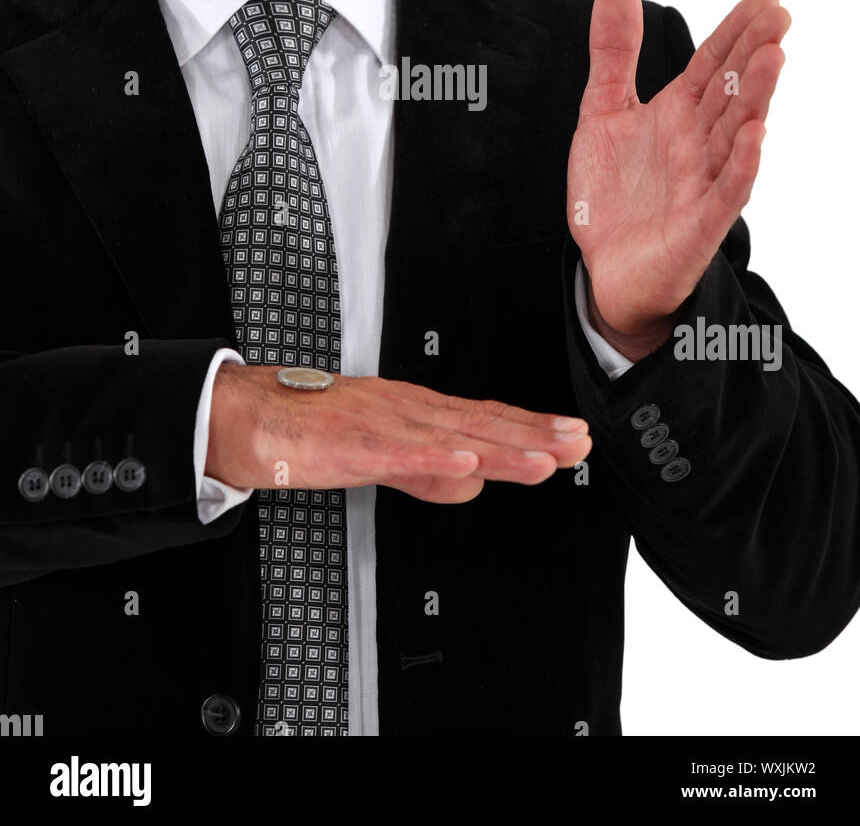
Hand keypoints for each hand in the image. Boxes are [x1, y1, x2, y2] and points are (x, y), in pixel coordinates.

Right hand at [205, 363, 591, 504]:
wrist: (247, 414)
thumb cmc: (309, 428)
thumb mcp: (382, 454)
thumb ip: (426, 472)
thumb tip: (471, 484)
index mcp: (415, 411)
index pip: (485, 419)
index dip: (530, 429)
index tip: (571, 439)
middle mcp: (406, 410)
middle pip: (479, 424)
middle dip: (532, 436)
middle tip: (578, 444)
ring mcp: (380, 424)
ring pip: (450, 437)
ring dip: (500, 447)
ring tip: (543, 458)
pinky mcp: (349, 443)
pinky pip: (395, 452)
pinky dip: (432, 457)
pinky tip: (465, 464)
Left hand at [568, 0, 789, 357]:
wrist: (605, 267)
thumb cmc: (615, 192)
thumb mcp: (602, 110)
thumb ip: (614, 52)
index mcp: (679, 114)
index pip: (714, 64)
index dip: (736, 32)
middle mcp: (698, 144)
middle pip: (731, 93)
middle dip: (754, 55)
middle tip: (779, 16)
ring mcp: (701, 183)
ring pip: (735, 136)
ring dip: (755, 99)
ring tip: (773, 57)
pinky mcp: (697, 225)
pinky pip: (725, 194)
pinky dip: (741, 167)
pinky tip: (756, 136)